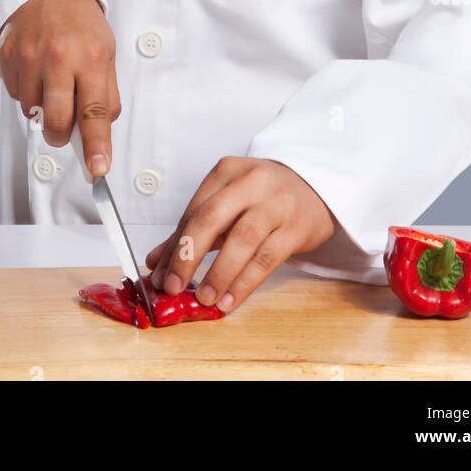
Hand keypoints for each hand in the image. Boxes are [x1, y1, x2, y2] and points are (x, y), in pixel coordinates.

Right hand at [0, 0, 120, 174]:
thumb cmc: (79, 21)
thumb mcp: (106, 50)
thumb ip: (106, 93)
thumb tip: (101, 134)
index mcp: (90, 57)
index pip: (94, 112)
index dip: (96, 145)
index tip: (98, 169)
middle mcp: (59, 59)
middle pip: (55, 122)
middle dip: (60, 135)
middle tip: (63, 128)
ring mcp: (29, 59)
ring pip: (32, 113)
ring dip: (42, 109)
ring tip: (51, 81)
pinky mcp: (7, 58)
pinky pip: (16, 96)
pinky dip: (27, 93)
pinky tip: (36, 71)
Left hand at [144, 156, 335, 313]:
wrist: (314, 187)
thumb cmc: (262, 196)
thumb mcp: (226, 202)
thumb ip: (191, 230)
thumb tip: (156, 262)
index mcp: (227, 171)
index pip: (193, 210)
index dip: (174, 246)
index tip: (161, 275)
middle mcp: (251, 182)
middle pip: (211, 219)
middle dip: (188, 256)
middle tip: (173, 286)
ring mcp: (276, 204)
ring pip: (241, 240)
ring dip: (219, 274)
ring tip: (204, 298)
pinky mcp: (296, 228)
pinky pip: (267, 259)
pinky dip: (245, 283)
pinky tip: (230, 300)